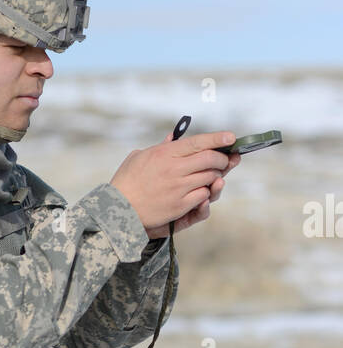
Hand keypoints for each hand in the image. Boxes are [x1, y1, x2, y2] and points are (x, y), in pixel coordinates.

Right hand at [110, 129, 240, 236]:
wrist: (116, 210)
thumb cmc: (126, 181)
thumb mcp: (139, 157)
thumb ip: (160, 147)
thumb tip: (173, 138)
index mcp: (164, 153)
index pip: (198, 142)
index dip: (218, 138)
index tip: (231, 137)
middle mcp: (174, 169)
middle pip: (210, 159)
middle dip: (222, 159)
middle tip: (224, 160)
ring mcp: (178, 188)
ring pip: (210, 178)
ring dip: (215, 176)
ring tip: (212, 176)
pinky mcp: (179, 205)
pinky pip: (203, 195)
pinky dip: (206, 192)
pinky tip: (201, 191)